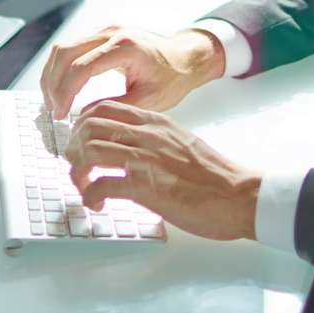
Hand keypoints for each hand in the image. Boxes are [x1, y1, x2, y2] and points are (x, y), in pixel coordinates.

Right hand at [40, 25, 224, 119]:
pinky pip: (71, 47)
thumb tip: (82, 117)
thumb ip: (114, 107)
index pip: (81, 68)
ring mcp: (104, 30)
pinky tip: (60, 88)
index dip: (65, 92)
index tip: (60, 114)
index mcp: (124, 47)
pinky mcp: (101, 34)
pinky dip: (60, 68)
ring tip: (53, 102)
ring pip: (63, 47)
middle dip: (53, 84)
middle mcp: (111, 32)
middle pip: (64, 52)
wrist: (185, 57)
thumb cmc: (172, 78)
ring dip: (52, 75)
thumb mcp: (148, 100)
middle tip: (53, 110)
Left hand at [65, 101, 259, 240]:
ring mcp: (145, 159)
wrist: (239, 194)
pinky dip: (90, 195)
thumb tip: (130, 149)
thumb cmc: (214, 175)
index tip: (80, 142)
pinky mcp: (146, 187)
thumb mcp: (181, 143)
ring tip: (84, 187)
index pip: (104, 108)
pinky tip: (97, 204)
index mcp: (155, 122)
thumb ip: (155, 141)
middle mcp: (147, 135)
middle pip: (89, 126)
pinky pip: (102, 185)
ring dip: (78, 173)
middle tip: (77, 167)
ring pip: (90, 152)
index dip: (82, 125)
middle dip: (73, 147)